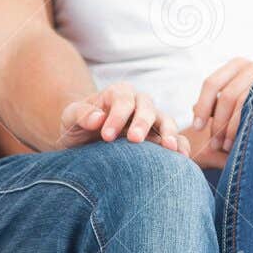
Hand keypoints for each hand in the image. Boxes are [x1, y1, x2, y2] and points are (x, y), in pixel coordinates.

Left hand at [59, 82, 187, 154]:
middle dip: (142, 123)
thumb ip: (80, 114)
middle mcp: (139, 103)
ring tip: (169, 148)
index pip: (122, 99)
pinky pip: (175, 139)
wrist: (84, 141)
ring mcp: (152, 120)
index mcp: (118, 93)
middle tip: (135, 140)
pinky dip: (180, 147)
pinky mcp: (160, 137)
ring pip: (165, 121)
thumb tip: (97, 118)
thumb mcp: (70, 117)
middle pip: (147, 107)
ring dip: (168, 133)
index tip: (106, 136)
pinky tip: (181, 159)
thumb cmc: (78, 126)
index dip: (117, 116)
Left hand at [189, 57, 252, 157]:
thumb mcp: (231, 101)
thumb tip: (193, 109)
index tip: (196, 128)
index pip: (212, 83)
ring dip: (229, 128)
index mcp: (237, 65)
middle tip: (213, 144)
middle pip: (227, 95)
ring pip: (242, 102)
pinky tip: (240, 141)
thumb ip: (214, 105)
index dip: (202, 107)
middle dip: (217, 123)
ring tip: (225, 147)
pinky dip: (244, 126)